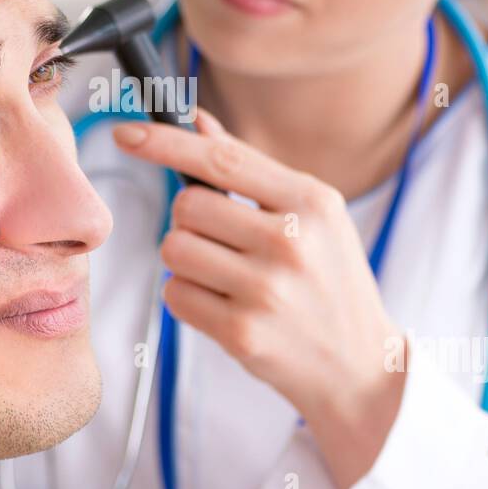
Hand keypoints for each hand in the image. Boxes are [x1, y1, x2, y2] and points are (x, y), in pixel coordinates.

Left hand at [112, 108, 408, 488]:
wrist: (360, 366)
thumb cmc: (330, 280)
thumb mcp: (314, 215)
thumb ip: (252, 168)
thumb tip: (198, 121)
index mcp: (312, 202)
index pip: (221, 159)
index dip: (166, 142)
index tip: (126, 132)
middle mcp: (292, 242)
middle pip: (187, 206)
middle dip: (189, 220)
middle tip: (220, 241)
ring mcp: (267, 290)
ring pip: (173, 250)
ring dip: (185, 260)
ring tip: (225, 276)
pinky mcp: (243, 333)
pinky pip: (175, 295)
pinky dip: (187, 297)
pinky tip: (224, 305)